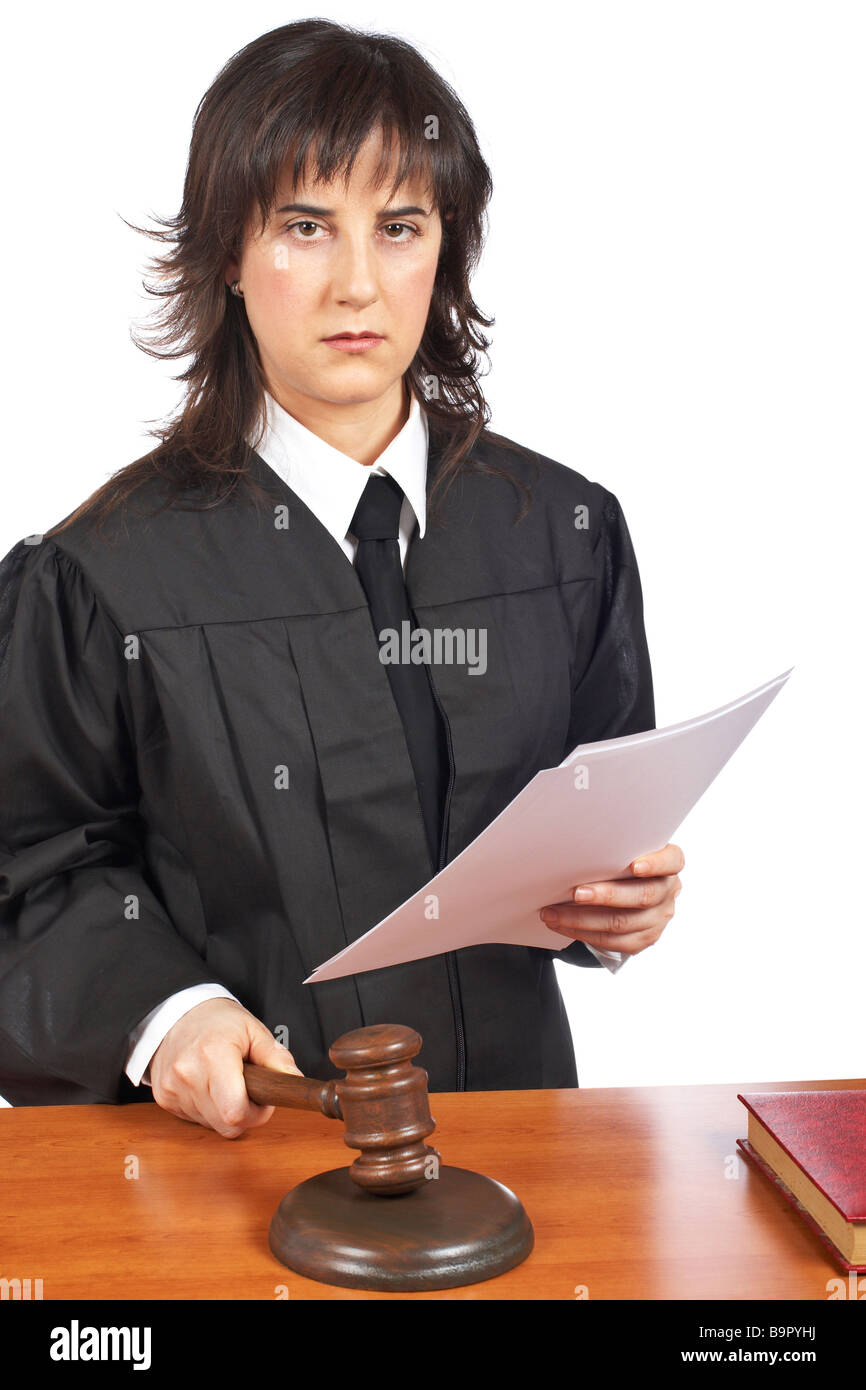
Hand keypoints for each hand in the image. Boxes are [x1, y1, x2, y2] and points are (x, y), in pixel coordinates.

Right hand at [150, 997, 303, 1137]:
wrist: (177, 1013)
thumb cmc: (218, 1021)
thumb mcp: (253, 1030)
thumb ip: (276, 1057)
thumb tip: (295, 1080)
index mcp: (214, 1055)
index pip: (236, 1112)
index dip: (257, 1114)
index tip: (262, 1100)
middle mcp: (188, 1074)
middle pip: (226, 1124)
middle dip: (244, 1115)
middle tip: (248, 1091)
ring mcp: (172, 1087)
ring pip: (211, 1125)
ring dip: (224, 1112)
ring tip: (225, 1084)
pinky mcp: (163, 1097)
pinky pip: (194, 1119)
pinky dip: (207, 1109)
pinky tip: (208, 1087)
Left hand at [538, 842, 684, 956]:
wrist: (624, 891)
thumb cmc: (618, 862)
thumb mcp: (623, 850)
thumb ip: (613, 848)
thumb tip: (574, 848)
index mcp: (669, 864)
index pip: (672, 861)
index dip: (656, 864)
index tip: (634, 865)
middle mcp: (668, 892)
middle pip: (643, 895)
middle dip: (607, 895)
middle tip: (577, 893)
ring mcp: (658, 919)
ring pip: (622, 923)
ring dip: (582, 919)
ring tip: (554, 912)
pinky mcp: (643, 939)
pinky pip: (612, 941)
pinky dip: (582, 933)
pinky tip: (561, 924)